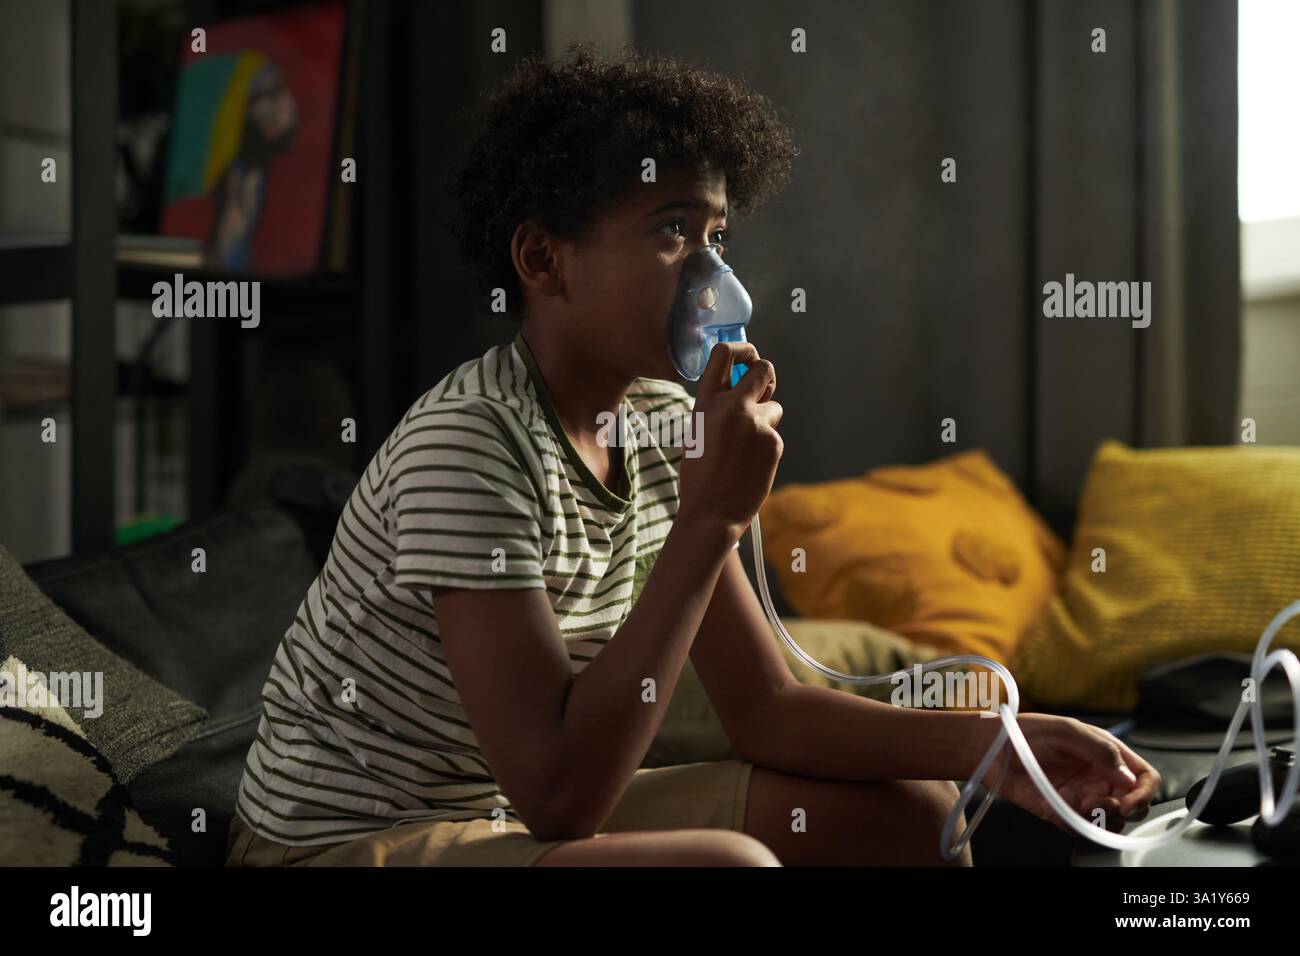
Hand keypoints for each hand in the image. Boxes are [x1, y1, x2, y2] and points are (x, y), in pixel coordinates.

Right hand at [677, 341, 782, 542]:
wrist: (711, 513)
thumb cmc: (699, 478)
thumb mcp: (697, 433)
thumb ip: (717, 409)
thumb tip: (740, 392)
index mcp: (706, 403)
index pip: (723, 354)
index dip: (740, 348)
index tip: (746, 356)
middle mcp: (732, 407)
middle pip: (764, 368)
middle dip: (766, 375)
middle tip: (762, 389)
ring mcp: (756, 424)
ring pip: (774, 407)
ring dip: (766, 419)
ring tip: (746, 447)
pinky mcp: (773, 442)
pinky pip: (774, 435)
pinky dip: (766, 447)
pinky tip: (750, 466)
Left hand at [975, 714, 1161, 833]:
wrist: (992, 748)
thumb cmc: (1027, 731)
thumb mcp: (1066, 731)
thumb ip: (1100, 751)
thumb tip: (1129, 779)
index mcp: (1108, 755)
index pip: (1145, 778)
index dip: (1144, 793)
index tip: (1129, 803)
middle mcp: (1100, 779)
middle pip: (1133, 807)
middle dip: (1119, 811)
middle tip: (1092, 804)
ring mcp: (1083, 798)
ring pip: (1109, 823)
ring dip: (1093, 819)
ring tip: (1068, 801)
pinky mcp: (1063, 813)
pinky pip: (1079, 829)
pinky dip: (1068, 822)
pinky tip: (1051, 804)